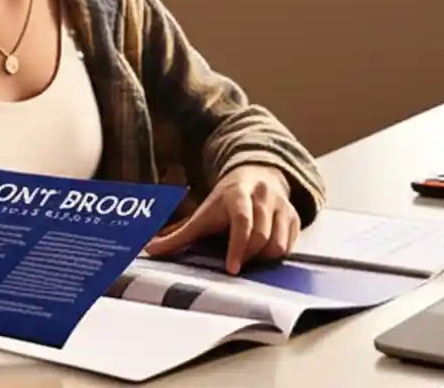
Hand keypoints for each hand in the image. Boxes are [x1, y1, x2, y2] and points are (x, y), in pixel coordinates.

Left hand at [144, 165, 300, 273]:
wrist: (256, 174)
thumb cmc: (225, 201)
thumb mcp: (202, 214)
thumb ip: (178, 235)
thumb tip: (149, 250)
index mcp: (238, 194)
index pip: (242, 220)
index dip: (238, 246)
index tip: (232, 268)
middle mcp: (263, 196)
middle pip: (262, 235)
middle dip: (248, 255)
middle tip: (237, 263)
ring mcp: (282, 205)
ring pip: (279, 243)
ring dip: (264, 257)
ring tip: (250, 256)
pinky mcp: (294, 215)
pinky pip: (290, 243)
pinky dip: (277, 253)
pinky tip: (264, 251)